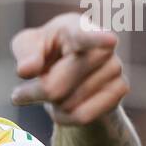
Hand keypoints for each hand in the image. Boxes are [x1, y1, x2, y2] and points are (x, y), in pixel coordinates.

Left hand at [9, 12, 128, 124]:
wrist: (68, 71)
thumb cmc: (44, 51)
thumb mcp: (27, 45)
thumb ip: (25, 53)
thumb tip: (26, 70)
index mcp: (75, 28)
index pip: (84, 36)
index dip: (97, 39)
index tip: (110, 40)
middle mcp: (101, 46)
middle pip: (55, 88)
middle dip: (37, 93)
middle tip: (29, 87)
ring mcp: (115, 67)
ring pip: (68, 105)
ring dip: (53, 104)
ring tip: (59, 89)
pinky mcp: (120, 89)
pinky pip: (82, 116)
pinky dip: (65, 117)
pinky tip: (68, 103)